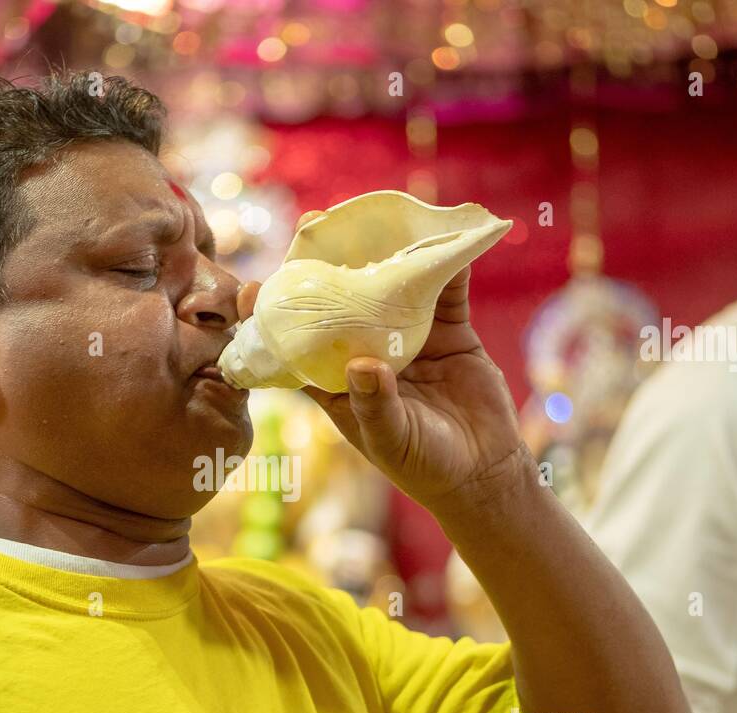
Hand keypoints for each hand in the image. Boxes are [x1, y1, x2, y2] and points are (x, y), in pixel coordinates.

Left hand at [241, 210, 527, 512]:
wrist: (485, 472)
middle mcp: (367, 353)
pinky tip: (437, 234)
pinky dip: (443, 263)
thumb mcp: (392, 439)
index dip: (273, 319)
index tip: (251, 287)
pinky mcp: (449, 332)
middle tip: (311, 225)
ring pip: (389, 289)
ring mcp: (408, 338)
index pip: (295, 347)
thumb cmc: (426, 465)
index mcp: (338, 385)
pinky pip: (444, 291)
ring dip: (383, 254)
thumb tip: (362, 365)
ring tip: (369, 216)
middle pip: (339, 304)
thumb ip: (375, 404)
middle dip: (325, 267)